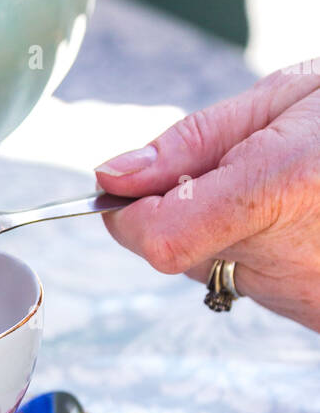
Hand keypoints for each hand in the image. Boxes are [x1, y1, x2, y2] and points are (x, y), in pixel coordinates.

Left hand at [94, 63, 319, 332]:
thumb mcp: (285, 97)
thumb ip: (192, 142)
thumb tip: (112, 175)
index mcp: (278, 189)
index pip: (158, 236)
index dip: (124, 211)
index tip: (129, 183)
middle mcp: (289, 254)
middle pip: (174, 251)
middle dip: (177, 207)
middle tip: (234, 165)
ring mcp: (305, 295)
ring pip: (212, 267)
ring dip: (221, 229)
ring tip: (281, 188)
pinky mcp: (314, 315)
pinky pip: (253, 284)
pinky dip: (258, 250)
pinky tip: (300, 216)